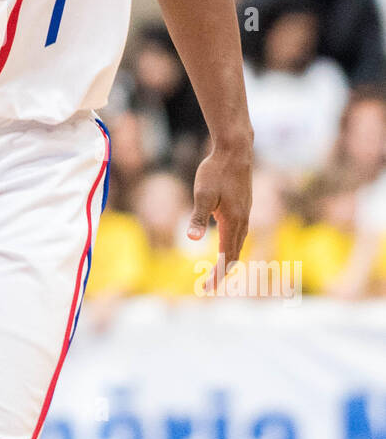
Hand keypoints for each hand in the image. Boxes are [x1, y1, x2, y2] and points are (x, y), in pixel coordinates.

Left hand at [187, 140, 252, 294]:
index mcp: (233, 222)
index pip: (226, 256)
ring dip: (229, 260)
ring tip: (218, 271)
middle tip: (208, 286)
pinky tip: (226, 244)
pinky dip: (233, 246)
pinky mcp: (244, 207)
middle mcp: (243, 221)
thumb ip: (198, 217)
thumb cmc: (216, 171)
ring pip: (239, 244)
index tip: (207, 288)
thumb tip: (192, 239)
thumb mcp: (203, 194)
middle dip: (222, 272)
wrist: (235, 150)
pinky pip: (240, 234)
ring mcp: (245, 213)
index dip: (217, 275)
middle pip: (235, 254)